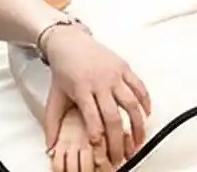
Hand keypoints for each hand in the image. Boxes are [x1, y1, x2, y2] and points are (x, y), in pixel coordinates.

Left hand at [42, 26, 150, 165]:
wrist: (69, 41)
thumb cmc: (63, 70)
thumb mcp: (55, 96)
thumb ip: (52, 123)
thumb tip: (50, 147)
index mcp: (82, 89)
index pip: (92, 117)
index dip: (98, 136)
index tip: (101, 150)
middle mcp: (100, 82)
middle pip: (113, 116)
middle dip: (118, 140)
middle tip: (120, 156)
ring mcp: (114, 74)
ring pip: (131, 103)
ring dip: (137, 125)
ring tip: (138, 141)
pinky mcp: (124, 67)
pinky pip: (139, 87)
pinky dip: (145, 102)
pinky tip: (146, 116)